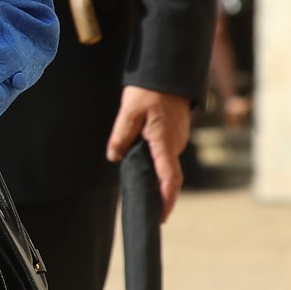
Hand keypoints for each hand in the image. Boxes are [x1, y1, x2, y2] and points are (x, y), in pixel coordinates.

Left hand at [107, 86, 190, 220]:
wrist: (167, 74)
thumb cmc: (148, 91)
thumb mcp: (129, 112)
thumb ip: (121, 135)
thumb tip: (113, 157)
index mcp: (165, 142)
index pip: (169, 178)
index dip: (166, 199)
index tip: (161, 216)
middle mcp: (175, 144)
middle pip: (167, 174)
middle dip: (158, 191)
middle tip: (145, 207)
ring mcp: (177, 140)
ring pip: (165, 163)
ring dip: (155, 174)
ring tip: (140, 188)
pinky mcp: (175, 134)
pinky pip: (165, 153)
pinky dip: (156, 161)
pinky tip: (141, 162)